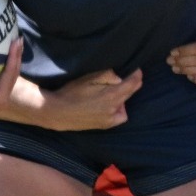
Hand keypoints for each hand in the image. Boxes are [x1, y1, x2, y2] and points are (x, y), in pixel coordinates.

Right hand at [0, 39, 24, 131]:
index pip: (10, 74)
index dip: (14, 57)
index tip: (15, 42)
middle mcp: (1, 96)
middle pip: (14, 73)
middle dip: (17, 56)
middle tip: (19, 39)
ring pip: (9, 74)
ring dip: (12, 59)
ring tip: (13, 43)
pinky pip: (1, 75)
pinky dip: (3, 64)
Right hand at [17, 68, 142, 130]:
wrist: (58, 112)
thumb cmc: (71, 92)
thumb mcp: (88, 78)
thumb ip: (107, 75)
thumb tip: (119, 77)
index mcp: (111, 96)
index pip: (132, 84)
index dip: (136, 75)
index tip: (137, 69)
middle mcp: (113, 109)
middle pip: (130, 94)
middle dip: (132, 84)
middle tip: (131, 76)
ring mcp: (109, 119)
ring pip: (124, 106)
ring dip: (123, 98)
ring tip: (114, 92)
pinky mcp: (104, 125)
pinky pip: (118, 117)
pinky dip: (118, 110)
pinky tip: (110, 106)